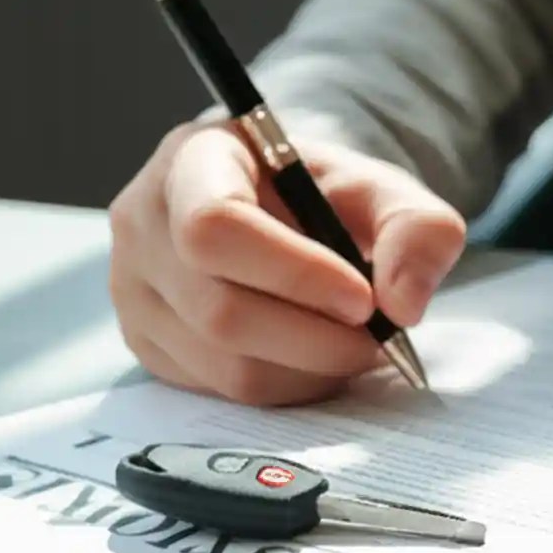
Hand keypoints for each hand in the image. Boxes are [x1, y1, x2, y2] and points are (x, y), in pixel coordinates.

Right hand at [108, 120, 465, 405]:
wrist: (287, 210)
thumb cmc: (325, 194)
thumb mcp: (384, 190)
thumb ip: (417, 228)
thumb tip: (404, 304)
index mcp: (191, 161)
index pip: (214, 225)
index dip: (293, 273)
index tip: (362, 298)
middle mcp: (144, 225)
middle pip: (219, 309)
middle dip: (315, 337)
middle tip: (376, 336)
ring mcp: (135, 292)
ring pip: (224, 364)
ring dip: (309, 369)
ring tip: (353, 344)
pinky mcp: (151, 347)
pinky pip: (222, 391)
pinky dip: (288, 387)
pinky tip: (316, 358)